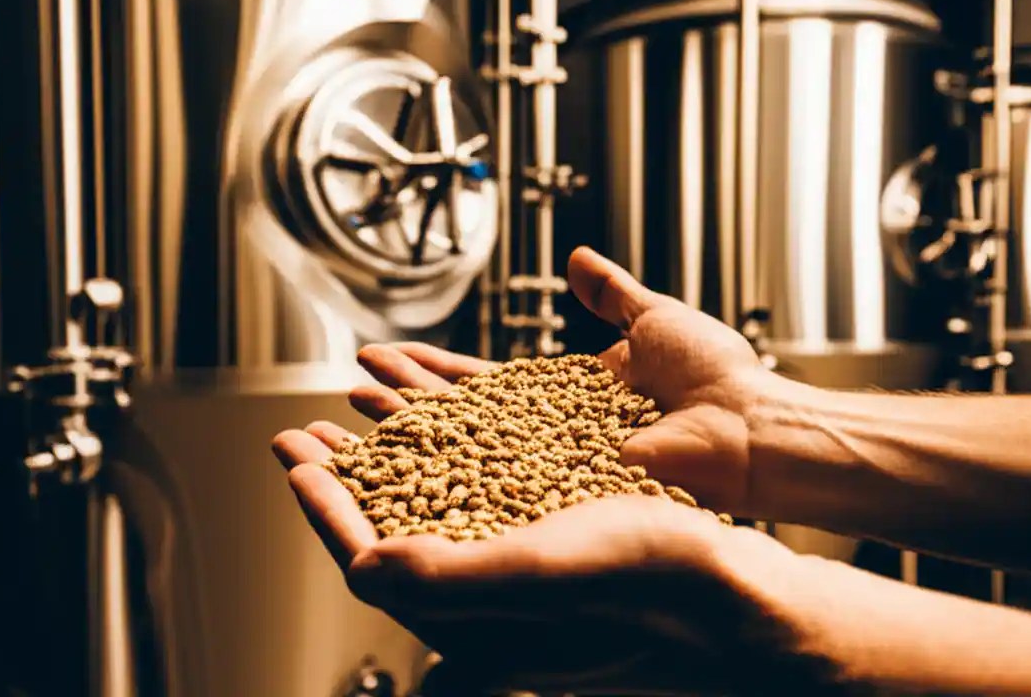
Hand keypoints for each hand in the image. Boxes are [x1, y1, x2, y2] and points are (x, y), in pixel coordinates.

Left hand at [271, 426, 837, 694]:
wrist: (736, 597)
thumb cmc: (649, 586)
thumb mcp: (539, 570)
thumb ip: (444, 577)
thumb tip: (362, 566)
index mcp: (470, 616)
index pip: (369, 557)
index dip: (324, 505)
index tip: (294, 454)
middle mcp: (489, 600)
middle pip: (391, 532)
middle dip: (346, 480)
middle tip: (309, 433)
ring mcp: (521, 575)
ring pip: (434, 507)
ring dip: (394, 459)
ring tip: (369, 414)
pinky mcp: (555, 548)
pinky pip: (485, 493)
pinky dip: (456, 455)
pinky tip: (457, 427)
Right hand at [349, 247, 795, 515]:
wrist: (749, 422)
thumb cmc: (717, 374)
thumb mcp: (652, 317)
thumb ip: (609, 292)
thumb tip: (578, 258)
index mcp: (565, 399)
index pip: (482, 384)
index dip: (434, 369)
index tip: (389, 354)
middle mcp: (548, 438)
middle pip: (458, 416)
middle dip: (402, 397)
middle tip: (351, 381)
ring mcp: (550, 467)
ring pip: (460, 445)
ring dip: (405, 424)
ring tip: (352, 406)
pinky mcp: (559, 489)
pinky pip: (490, 475)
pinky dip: (441, 463)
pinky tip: (396, 453)